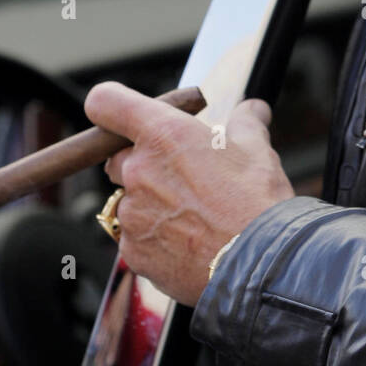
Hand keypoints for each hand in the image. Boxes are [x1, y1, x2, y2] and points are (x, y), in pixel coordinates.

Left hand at [84, 81, 294, 306]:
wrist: (260, 262)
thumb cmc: (257, 200)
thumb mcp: (257, 148)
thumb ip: (245, 121)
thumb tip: (252, 109)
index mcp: (164, 135)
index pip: (106, 103)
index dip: (111, 105)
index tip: (121, 113)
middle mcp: (138, 171)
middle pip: (117, 157)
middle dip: (143, 162)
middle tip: (181, 174)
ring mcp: (132, 215)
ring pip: (130, 201)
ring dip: (153, 203)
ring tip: (195, 216)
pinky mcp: (135, 251)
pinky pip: (137, 237)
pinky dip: (157, 237)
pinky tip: (191, 242)